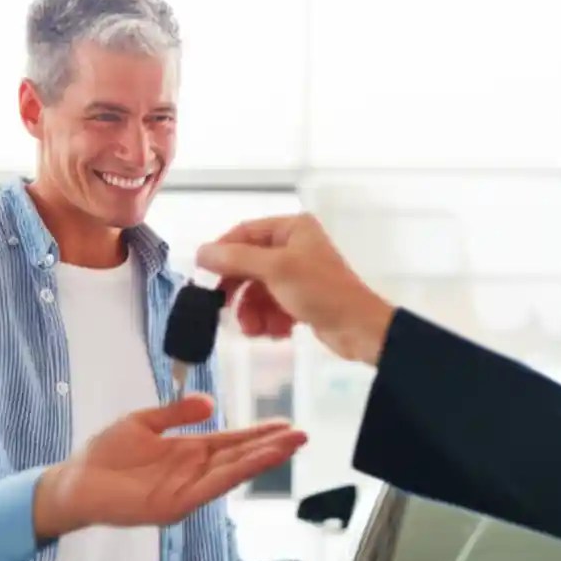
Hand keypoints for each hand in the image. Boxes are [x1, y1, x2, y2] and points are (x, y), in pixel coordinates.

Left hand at [33, 395, 305, 537]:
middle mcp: (193, 472)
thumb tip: (211, 403)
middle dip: (271, 447)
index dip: (259, 433)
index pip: (232, 442)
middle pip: (239, 457)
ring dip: (260, 461)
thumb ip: (177, 412)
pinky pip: (209, 488)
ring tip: (288, 446)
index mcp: (188, 451)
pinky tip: (252, 464)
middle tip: (302, 434)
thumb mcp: (144, 422)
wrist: (74, 481)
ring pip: (231, 473)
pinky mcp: (173, 506)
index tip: (286, 424)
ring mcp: (186, 491)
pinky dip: (233, 475)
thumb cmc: (105, 454)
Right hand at [195, 213, 395, 364]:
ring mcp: (298, 273)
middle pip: (249, 265)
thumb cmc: (321, 291)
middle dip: (240, 292)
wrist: (358, 329)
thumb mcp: (275, 269)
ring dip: (253, 312)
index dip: (223, 253)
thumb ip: (236, 259)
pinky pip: (272, 305)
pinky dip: (270, 320)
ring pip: (258, 290)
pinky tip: (277, 333)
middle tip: (225, 309)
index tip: (206, 276)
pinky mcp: (301, 299)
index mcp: (292, 228)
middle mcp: (294, 246)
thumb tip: (201, 252)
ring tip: (256, 330)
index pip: (245, 233)